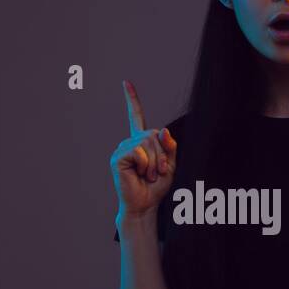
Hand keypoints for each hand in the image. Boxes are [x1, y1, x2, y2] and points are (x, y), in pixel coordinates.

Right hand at [110, 79, 177, 218]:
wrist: (145, 205)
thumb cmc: (156, 187)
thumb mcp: (170, 164)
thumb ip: (169, 146)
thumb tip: (163, 130)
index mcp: (140, 142)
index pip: (136, 117)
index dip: (132, 100)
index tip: (126, 83)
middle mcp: (129, 142)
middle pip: (152, 134)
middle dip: (162, 154)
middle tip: (158, 172)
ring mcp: (122, 149)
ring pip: (147, 143)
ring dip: (154, 163)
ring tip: (148, 176)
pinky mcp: (118, 158)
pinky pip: (139, 152)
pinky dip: (145, 164)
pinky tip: (139, 174)